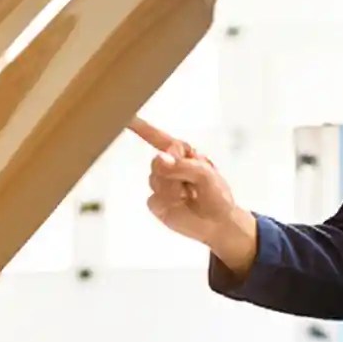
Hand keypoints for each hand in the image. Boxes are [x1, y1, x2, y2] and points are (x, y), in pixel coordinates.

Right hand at [128, 117, 257, 273]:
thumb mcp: (205, 175)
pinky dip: (169, 202)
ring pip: (155, 181)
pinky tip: (182, 204)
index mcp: (182, 153)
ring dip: (175, 190)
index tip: (125, 117)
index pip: (158, 138)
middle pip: (157, 162)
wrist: (218, 224)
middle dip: (175, 173)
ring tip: (190, 196)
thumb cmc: (216, 195)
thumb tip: (158, 159)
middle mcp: (169, 166)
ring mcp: (161, 184)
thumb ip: (182, 166)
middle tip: (192, 183)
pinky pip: (154, 198)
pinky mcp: (157, 202)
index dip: (141, 127)